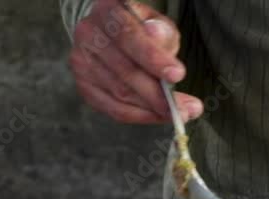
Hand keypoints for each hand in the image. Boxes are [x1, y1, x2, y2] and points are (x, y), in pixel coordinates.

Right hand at [68, 0, 202, 123]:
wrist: (109, 35)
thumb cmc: (138, 29)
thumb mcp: (155, 22)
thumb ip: (161, 31)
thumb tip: (156, 35)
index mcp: (107, 12)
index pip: (129, 37)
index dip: (154, 59)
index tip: (178, 75)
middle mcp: (89, 35)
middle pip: (125, 72)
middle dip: (159, 94)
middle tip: (186, 107)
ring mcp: (82, 63)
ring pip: (120, 94)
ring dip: (153, 110)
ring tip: (178, 114)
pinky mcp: (84, 86)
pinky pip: (113, 109)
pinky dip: (139, 116)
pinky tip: (158, 116)